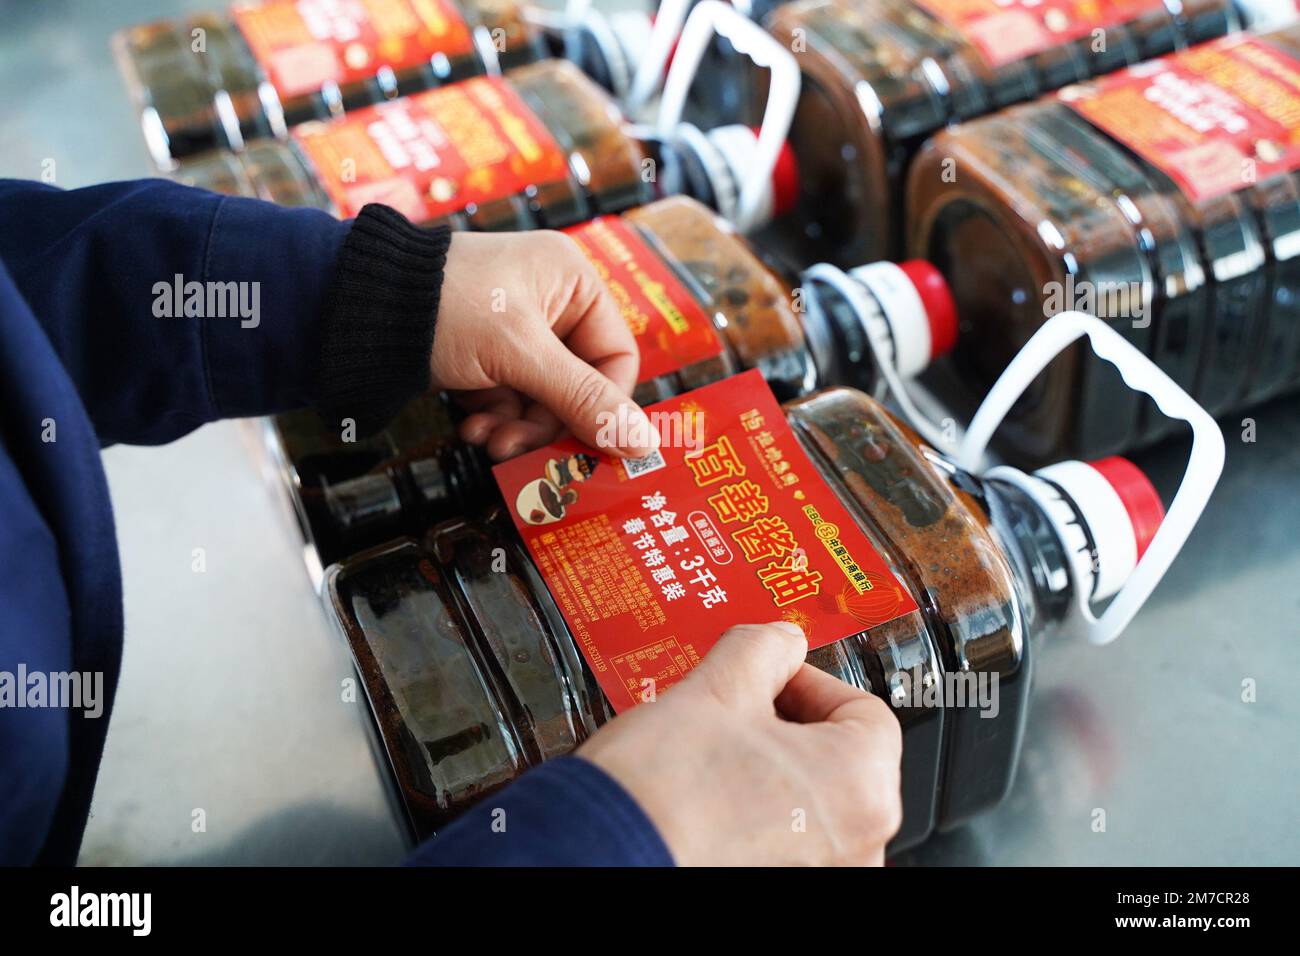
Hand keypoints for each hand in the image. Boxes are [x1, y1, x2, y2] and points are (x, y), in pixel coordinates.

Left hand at [431, 231, 657, 460]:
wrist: (355, 308)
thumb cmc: (444, 307)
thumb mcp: (520, 354)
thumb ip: (583, 399)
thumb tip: (643, 443)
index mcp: (572, 281)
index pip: (615, 357)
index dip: (604, 405)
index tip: (587, 445)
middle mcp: (550, 301)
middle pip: (577, 386)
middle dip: (546, 423)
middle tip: (519, 450)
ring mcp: (514, 330)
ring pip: (540, 400)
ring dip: (516, 428)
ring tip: (485, 440)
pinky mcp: (484, 355)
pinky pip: (507, 399)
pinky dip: (492, 418)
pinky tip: (469, 425)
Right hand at [578, 622, 903, 865]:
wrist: (599, 851)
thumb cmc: (661, 793)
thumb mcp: (718, 687)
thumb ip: (764, 648)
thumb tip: (778, 641)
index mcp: (862, 787)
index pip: (864, 709)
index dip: (809, 681)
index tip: (771, 675)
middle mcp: (857, 845)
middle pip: (840, 758)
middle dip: (787, 725)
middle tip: (737, 708)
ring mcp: (821, 877)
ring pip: (810, 803)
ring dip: (771, 770)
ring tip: (715, 753)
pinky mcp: (777, 889)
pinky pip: (786, 841)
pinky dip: (758, 816)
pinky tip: (711, 796)